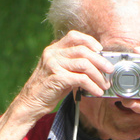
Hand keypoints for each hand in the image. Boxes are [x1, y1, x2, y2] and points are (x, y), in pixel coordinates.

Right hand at [0, 31, 114, 139]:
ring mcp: (54, 65)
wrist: (30, 103)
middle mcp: (52, 54)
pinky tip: (97, 92)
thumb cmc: (47, 88)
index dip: (89, 41)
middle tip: (109, 70)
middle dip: (100, 61)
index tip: (100, 49)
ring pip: (84, 64)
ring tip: (104, 84)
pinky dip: (92, 86)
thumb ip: (72, 63)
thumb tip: (96, 63)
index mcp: (53, 49)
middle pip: (83, 51)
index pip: (74, 36)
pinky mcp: (57, 78)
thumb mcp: (58, 70)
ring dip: (98, 75)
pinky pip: (81, 79)